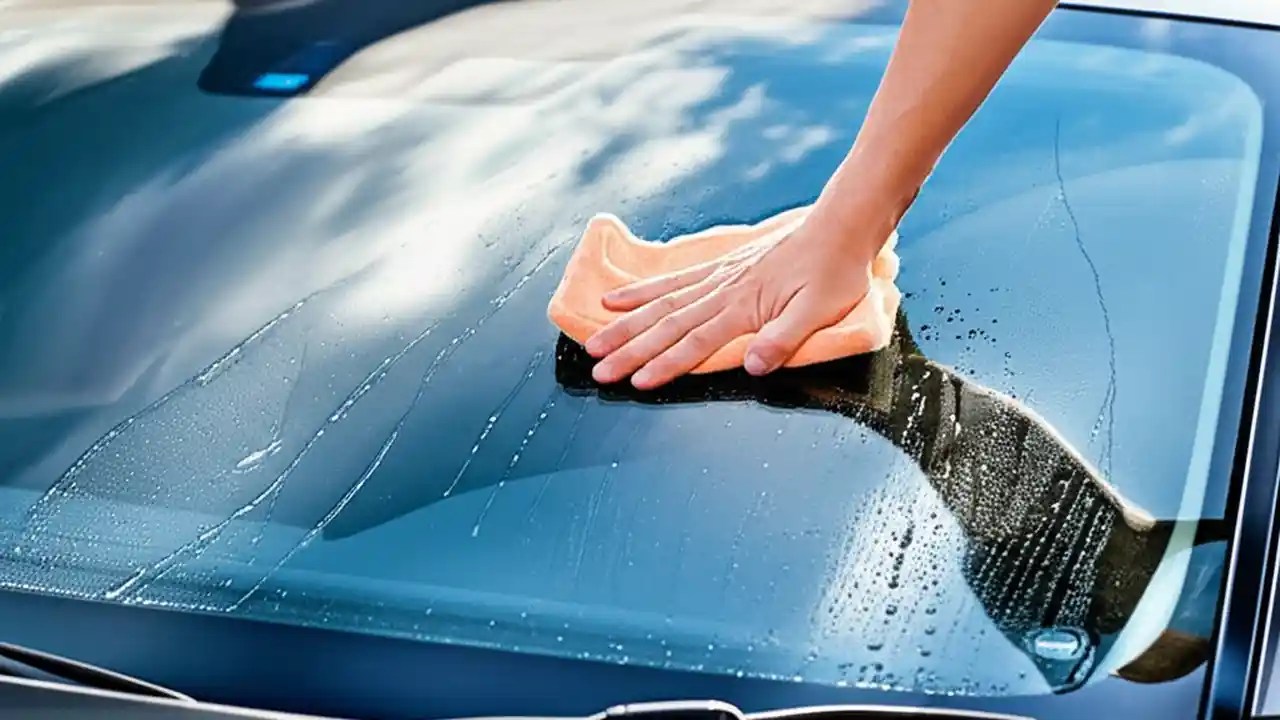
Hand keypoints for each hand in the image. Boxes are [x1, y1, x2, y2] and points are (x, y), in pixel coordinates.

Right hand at [585, 212, 885, 389]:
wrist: (839, 228)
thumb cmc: (835, 272)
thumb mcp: (820, 312)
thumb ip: (783, 339)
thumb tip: (753, 365)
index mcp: (744, 306)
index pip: (696, 342)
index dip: (665, 364)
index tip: (636, 382)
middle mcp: (722, 291)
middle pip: (667, 324)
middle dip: (631, 350)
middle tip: (599, 369)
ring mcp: (717, 277)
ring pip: (661, 303)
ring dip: (626, 324)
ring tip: (595, 340)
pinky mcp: (719, 267)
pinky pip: (673, 280)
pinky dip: (643, 291)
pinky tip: (619, 299)